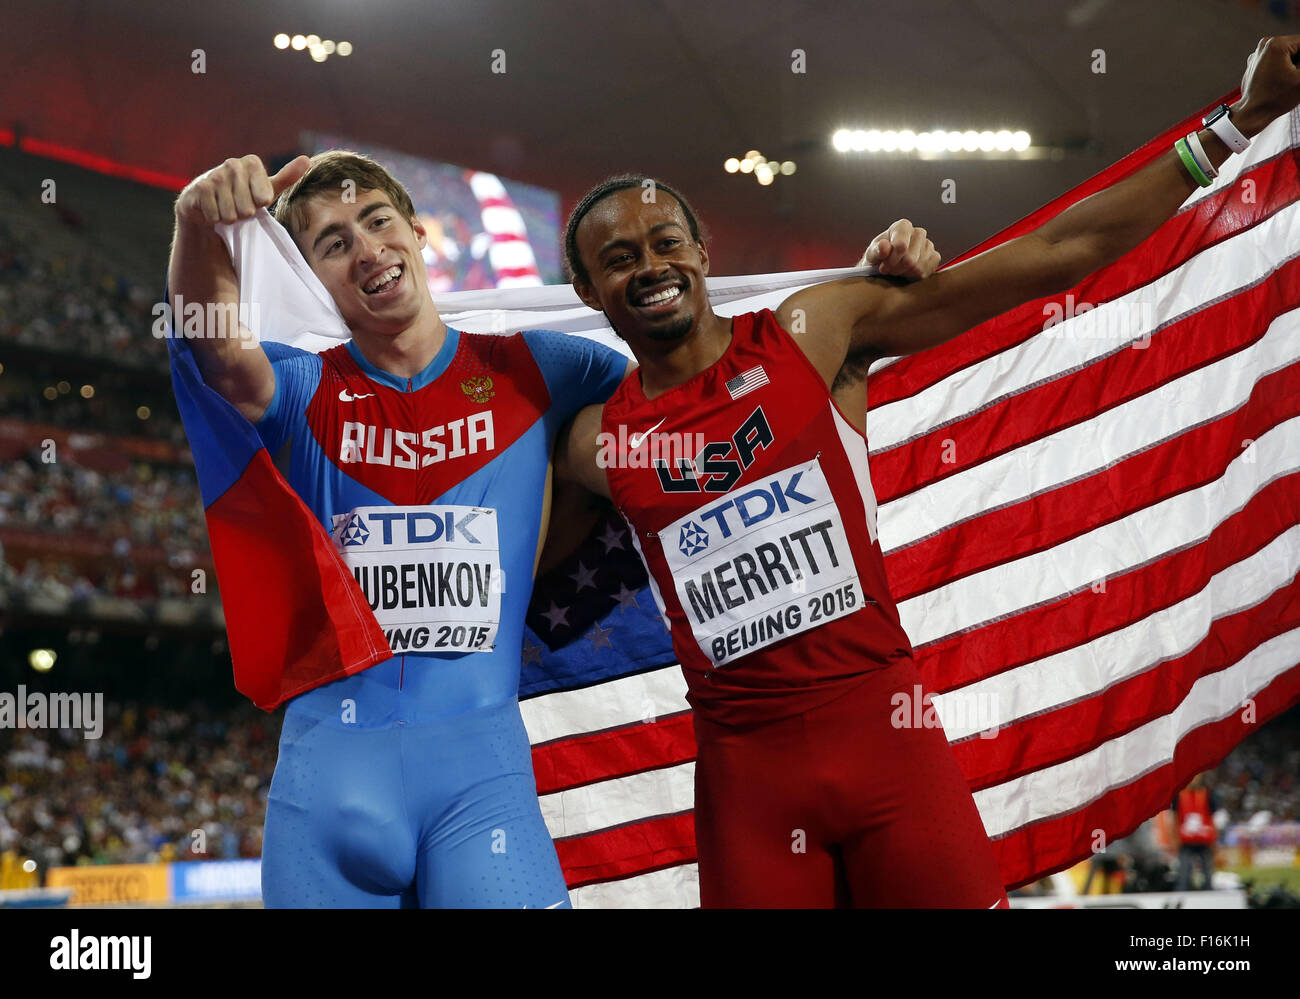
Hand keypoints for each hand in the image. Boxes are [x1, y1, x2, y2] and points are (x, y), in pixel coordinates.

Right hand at [175, 154, 311, 225]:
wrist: (209, 204)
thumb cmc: (243, 196)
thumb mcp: (267, 188)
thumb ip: (287, 177)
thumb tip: (307, 160)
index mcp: (251, 162)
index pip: (264, 197)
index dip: (259, 205)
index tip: (255, 200)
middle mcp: (232, 164)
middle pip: (248, 208)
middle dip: (244, 214)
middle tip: (238, 207)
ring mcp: (214, 175)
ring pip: (231, 214)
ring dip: (230, 218)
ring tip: (226, 209)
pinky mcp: (199, 188)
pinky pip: (215, 215)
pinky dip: (215, 218)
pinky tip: (213, 209)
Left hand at [859, 219, 940, 279]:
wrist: (886, 265)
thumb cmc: (878, 257)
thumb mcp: (871, 254)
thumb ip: (876, 250)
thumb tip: (884, 246)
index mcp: (903, 226)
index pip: (901, 246)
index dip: (890, 261)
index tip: (882, 267)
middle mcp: (919, 232)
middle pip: (909, 259)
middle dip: (896, 269)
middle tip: (888, 270)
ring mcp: (929, 244)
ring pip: (917, 267)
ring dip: (904, 274)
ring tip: (897, 270)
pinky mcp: (935, 257)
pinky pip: (926, 271)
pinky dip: (914, 276)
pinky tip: (907, 273)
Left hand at [1232, 35, 1299, 136]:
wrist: (1252, 115)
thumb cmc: (1273, 100)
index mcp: (1276, 44)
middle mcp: (1265, 45)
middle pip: (1297, 48)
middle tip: (1296, 78)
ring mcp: (1258, 54)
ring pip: (1288, 55)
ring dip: (1295, 66)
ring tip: (1289, 81)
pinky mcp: (1256, 64)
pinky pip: (1277, 61)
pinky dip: (1284, 69)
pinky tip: (1282, 82)